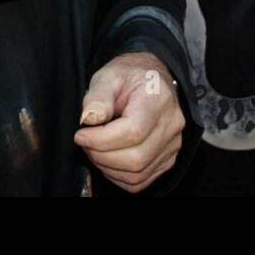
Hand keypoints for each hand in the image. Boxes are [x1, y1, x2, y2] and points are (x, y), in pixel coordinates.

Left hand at [73, 52, 185, 192]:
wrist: (152, 77)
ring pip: (138, 173)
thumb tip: (89, 120)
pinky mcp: (168, 158)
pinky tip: (107, 159)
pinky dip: (119, 176)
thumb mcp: (108, 75)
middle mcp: (171, 124)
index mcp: (158, 99)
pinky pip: (142, 180)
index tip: (81, 134)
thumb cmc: (129, 75)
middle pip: (136, 158)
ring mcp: (172, 144)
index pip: (133, 132)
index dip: (101, 140)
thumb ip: (98, 97)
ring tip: (94, 148)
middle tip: (85, 142)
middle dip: (101, 155)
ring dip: (108, 167)